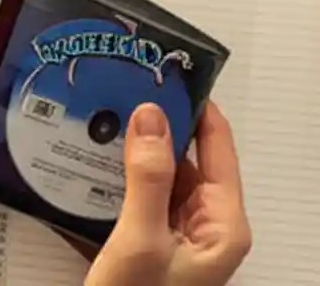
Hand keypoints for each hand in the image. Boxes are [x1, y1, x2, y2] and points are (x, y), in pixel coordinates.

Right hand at [82, 102, 250, 285]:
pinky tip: (96, 164)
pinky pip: (144, 198)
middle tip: (126, 92)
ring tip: (105, 121)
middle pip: (189, 160)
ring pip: (163, 178)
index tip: (168, 77)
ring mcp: (180, 236)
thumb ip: (149, 179)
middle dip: (159, 128)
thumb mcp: (141, 240)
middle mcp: (207, 227)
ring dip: (137, 153)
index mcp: (222, 225)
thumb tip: (151, 117)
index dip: (197, 108)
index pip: (218, 147)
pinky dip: (123, 179)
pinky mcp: (154, 243)